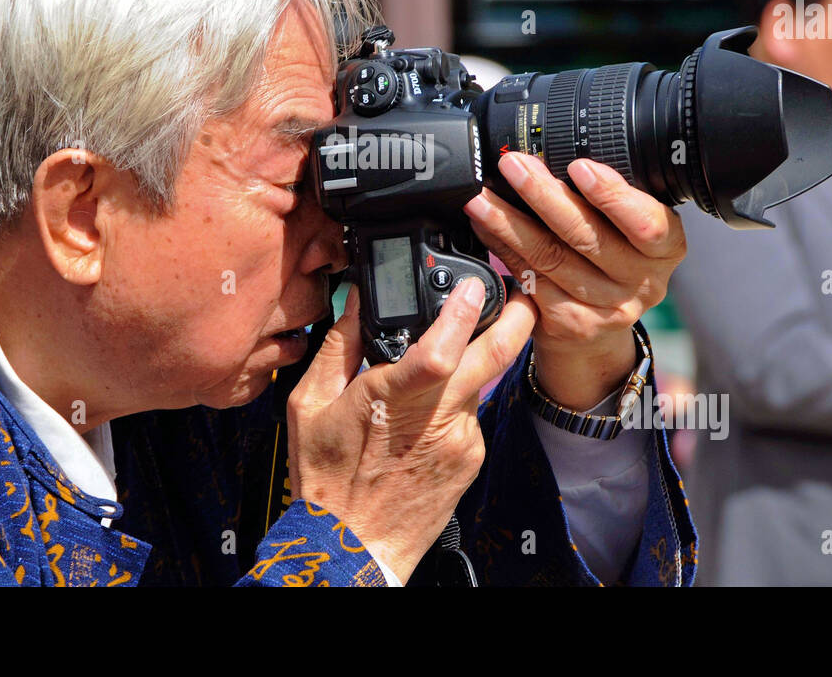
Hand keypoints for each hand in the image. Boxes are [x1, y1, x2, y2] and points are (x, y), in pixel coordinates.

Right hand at [287, 279, 536, 582]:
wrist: (351, 546)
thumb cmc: (326, 479)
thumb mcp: (309, 404)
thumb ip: (339, 345)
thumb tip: (359, 301)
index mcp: (392, 399)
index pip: (441, 349)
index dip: (465, 313)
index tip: (477, 284)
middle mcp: (436, 418)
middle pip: (495, 357)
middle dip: (517, 318)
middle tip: (521, 294)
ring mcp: (460, 441)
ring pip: (479, 383)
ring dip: (469, 366)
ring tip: (436, 369)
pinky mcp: (472, 459)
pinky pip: (470, 415)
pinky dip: (454, 404)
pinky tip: (425, 419)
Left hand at [464, 152, 685, 409]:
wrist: (602, 333)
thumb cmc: (614, 261)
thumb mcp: (631, 230)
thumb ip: (610, 200)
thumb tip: (554, 154)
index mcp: (666, 247)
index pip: (647, 222)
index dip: (612, 195)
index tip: (578, 167)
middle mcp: (643, 281)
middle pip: (587, 236)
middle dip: (543, 195)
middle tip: (513, 165)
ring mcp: (607, 307)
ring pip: (551, 258)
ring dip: (508, 222)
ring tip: (481, 197)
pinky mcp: (571, 324)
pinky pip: (530, 279)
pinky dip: (502, 248)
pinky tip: (485, 227)